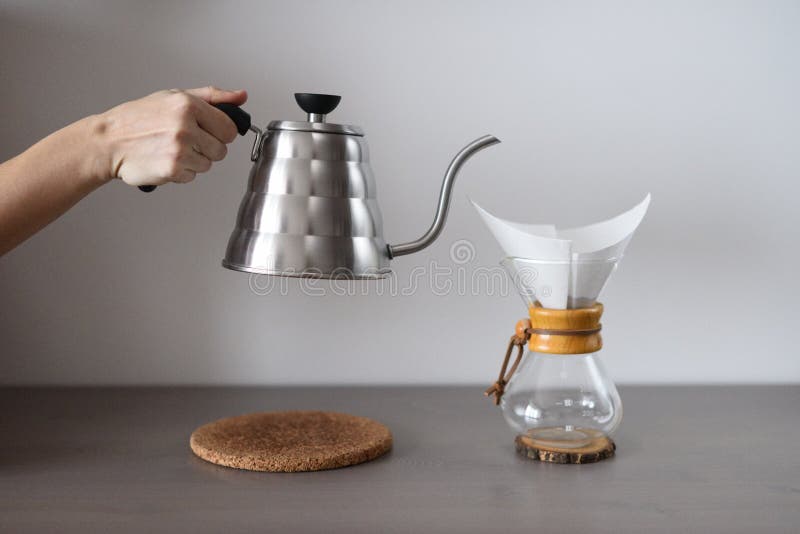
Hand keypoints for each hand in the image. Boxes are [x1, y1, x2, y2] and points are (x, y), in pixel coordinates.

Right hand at [100, 86, 247, 186]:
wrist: (108, 141)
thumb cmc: (139, 118)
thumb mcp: (174, 96)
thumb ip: (212, 97)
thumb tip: (241, 96)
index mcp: (189, 105)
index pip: (230, 129)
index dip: (220, 133)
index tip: (207, 132)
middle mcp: (186, 127)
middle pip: (221, 150)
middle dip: (206, 148)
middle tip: (183, 140)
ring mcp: (180, 150)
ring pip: (208, 164)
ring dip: (193, 161)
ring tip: (170, 149)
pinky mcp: (173, 170)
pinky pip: (192, 176)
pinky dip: (180, 172)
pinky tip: (164, 159)